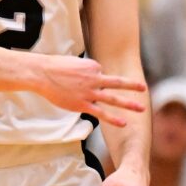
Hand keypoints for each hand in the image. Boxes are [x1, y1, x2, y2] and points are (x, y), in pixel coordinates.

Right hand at [33, 55, 148, 126]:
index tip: (82, 79)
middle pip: (117, 83)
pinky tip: (123, 123)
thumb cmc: (54, 67)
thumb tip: (91, 77)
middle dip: (132, 86)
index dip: (94, 78)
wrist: (42, 73)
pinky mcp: (82, 104)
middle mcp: (94, 79)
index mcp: (93, 66)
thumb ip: (85, 71)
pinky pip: (101, 113)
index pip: (101, 74)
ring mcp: (89, 92)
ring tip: (142, 108)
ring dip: (129, 104)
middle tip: (144, 88)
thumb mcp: (74, 63)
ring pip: (113, 99)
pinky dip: (113, 118)